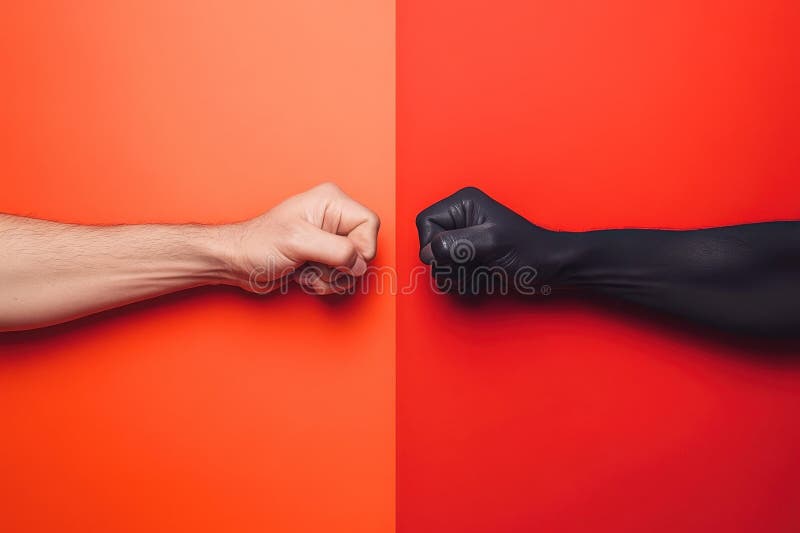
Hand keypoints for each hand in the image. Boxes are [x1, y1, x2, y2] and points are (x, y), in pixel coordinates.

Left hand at [226, 182, 379, 293]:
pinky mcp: (325, 259)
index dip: (361, 247)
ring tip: (306, 269)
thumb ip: (335, 250)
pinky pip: (342, 278)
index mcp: (331, 202)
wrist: (238, 262)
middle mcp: (334, 219)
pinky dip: (325, 284)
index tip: (342, 259)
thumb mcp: (298, 241)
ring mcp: (330, 240)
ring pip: (354, 268)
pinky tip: (304, 275)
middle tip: (315, 264)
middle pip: (364, 249)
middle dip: (341, 267)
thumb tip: (359, 263)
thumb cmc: (257, 243)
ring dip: (331, 278)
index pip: (369, 224)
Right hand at [415, 187, 568, 294]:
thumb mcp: (492, 243)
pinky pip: (449, 274)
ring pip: (437, 263)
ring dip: (454, 276)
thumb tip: (430, 251)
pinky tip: (481, 281)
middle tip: (470, 267)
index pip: (425, 221)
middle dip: (446, 263)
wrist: (550, 268)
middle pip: (428, 244)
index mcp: (464, 203)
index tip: (452, 256)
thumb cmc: (529, 250)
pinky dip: (461, 282)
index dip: (432, 243)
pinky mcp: (468, 258)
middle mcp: (460, 218)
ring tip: (479, 275)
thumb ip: (458, 244)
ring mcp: (463, 239)